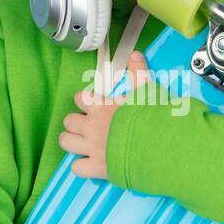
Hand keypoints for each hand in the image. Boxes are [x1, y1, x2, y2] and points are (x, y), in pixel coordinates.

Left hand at [59, 51, 152, 179]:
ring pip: (66, 142)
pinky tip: (90, 163)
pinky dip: (81, 166)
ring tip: (82, 143)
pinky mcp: (97, 168)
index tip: (93, 105)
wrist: (158, 144)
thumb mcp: (147, 90)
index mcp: (101, 107)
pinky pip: (77, 168)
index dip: (84, 101)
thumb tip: (135, 55)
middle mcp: (92, 127)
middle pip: (69, 121)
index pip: (79, 98)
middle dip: (75, 122)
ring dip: (72, 141)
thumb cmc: (152, 117)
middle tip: (88, 126)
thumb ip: (139, 73)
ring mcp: (92, 148)